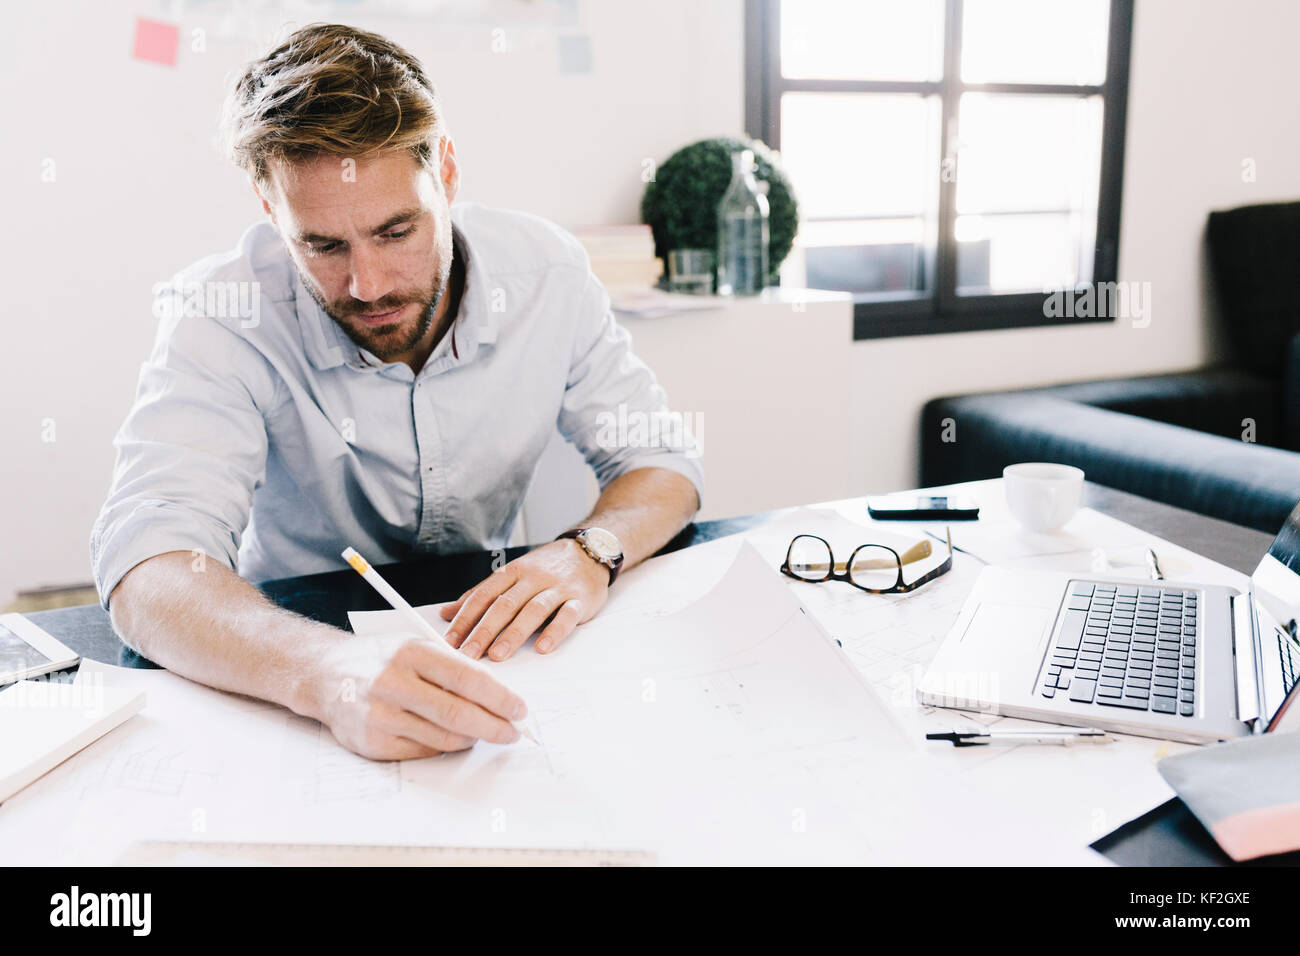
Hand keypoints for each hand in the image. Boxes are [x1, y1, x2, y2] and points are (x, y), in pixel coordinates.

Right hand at [314, 631, 527, 760]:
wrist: (326, 675)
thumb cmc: (381, 659)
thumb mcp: (415, 645)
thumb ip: (453, 666)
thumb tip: (500, 694)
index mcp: (410, 653)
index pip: (466, 678)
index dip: (499, 697)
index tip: (519, 709)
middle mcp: (392, 683)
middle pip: (457, 713)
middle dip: (494, 726)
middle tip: (514, 732)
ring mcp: (380, 715)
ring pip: (443, 736)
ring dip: (472, 738)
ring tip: (484, 732)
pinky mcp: (373, 742)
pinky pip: (423, 750)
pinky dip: (445, 747)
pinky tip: (452, 738)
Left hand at [439, 539, 609, 660]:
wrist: (589, 552)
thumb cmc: (546, 569)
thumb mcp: (511, 575)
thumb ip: (481, 595)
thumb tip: (446, 613)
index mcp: (512, 573)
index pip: (483, 596)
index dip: (465, 619)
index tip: (450, 642)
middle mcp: (533, 579)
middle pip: (505, 605)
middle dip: (484, 630)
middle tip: (468, 654)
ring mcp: (557, 588)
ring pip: (533, 610)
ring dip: (514, 633)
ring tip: (498, 655)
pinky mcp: (580, 600)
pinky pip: (567, 615)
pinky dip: (555, 631)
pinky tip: (542, 648)